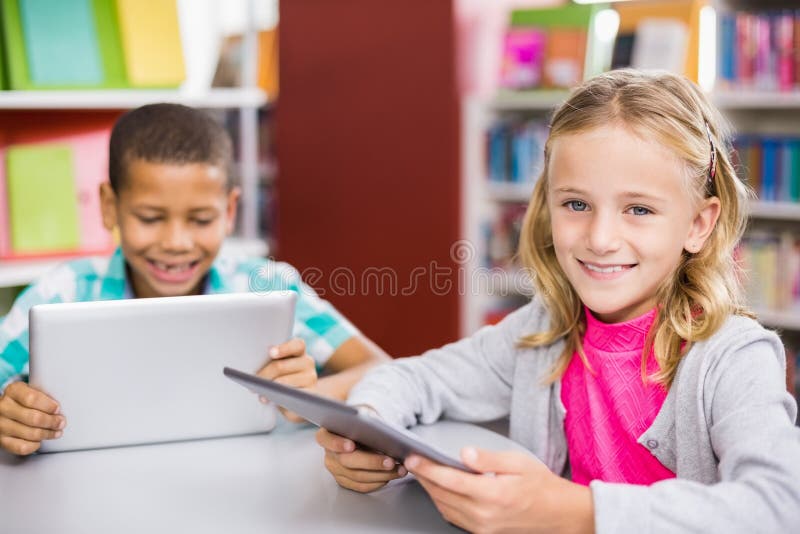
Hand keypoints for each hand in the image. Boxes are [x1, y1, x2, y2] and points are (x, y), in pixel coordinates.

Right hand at [0, 382, 65, 455]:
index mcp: (13, 390)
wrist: (6, 409)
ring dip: (47, 434)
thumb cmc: (24, 399)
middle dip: (52, 422)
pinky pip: (21, 447)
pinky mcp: (2, 440)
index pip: (31, 399)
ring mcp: (1, 425)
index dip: (48, 406)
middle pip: (33, 418)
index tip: (58, 409)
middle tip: (61, 422)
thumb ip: (44, 395)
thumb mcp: (32, 390)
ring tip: (56, 432)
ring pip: (30, 433)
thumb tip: (62, 408)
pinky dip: (34, 446)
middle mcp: (4, 407)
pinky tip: (40, 441)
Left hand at [257, 338, 316, 421]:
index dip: (284, 348)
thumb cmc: (282, 377)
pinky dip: (277, 397)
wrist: (296, 398)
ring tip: (260, 392)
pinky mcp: (310, 394)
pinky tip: (269, 399)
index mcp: (299, 351)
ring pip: (283, 382)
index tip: (270, 352)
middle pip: (281, 366)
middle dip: (264, 373)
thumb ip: (272, 361)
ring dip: (268, 387)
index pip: (297, 345)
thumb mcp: (277, 366)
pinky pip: (290, 395)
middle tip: (253, 381)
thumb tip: (258, 371)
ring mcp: (311, 378)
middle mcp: (307, 362)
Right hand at [316, 427, 407, 491]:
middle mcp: (329, 454)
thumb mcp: (363, 415)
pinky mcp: (346, 481)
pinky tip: (392, 475)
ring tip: (399, 469)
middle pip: (346, 461)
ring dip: (381, 474)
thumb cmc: (362, 423)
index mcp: (326, 434)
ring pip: (357, 476)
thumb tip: (378, 429)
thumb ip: (365, 421)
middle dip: (371, 462)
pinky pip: (362, 486)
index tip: (351, 445)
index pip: (325, 439)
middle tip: (390, 461)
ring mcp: (336, 470)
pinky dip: (379, 482)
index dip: (337, 443)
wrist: (362, 433)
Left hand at [404, 447, 594, 533]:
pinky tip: (438, 489)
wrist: (558, 514)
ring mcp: (482, 527)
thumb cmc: (540, 485)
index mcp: (493, 495)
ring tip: (421, 471)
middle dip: (424, 477)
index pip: (450, 480)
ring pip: (444, 507)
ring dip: (430, 490)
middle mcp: (484, 515)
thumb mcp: (518, 463)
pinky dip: (441, 502)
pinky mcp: (481, 532)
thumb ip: (488, 459)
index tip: (413, 457)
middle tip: (412, 460)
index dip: (428, 468)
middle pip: (442, 494)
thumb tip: (465, 453)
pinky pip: (453, 517)